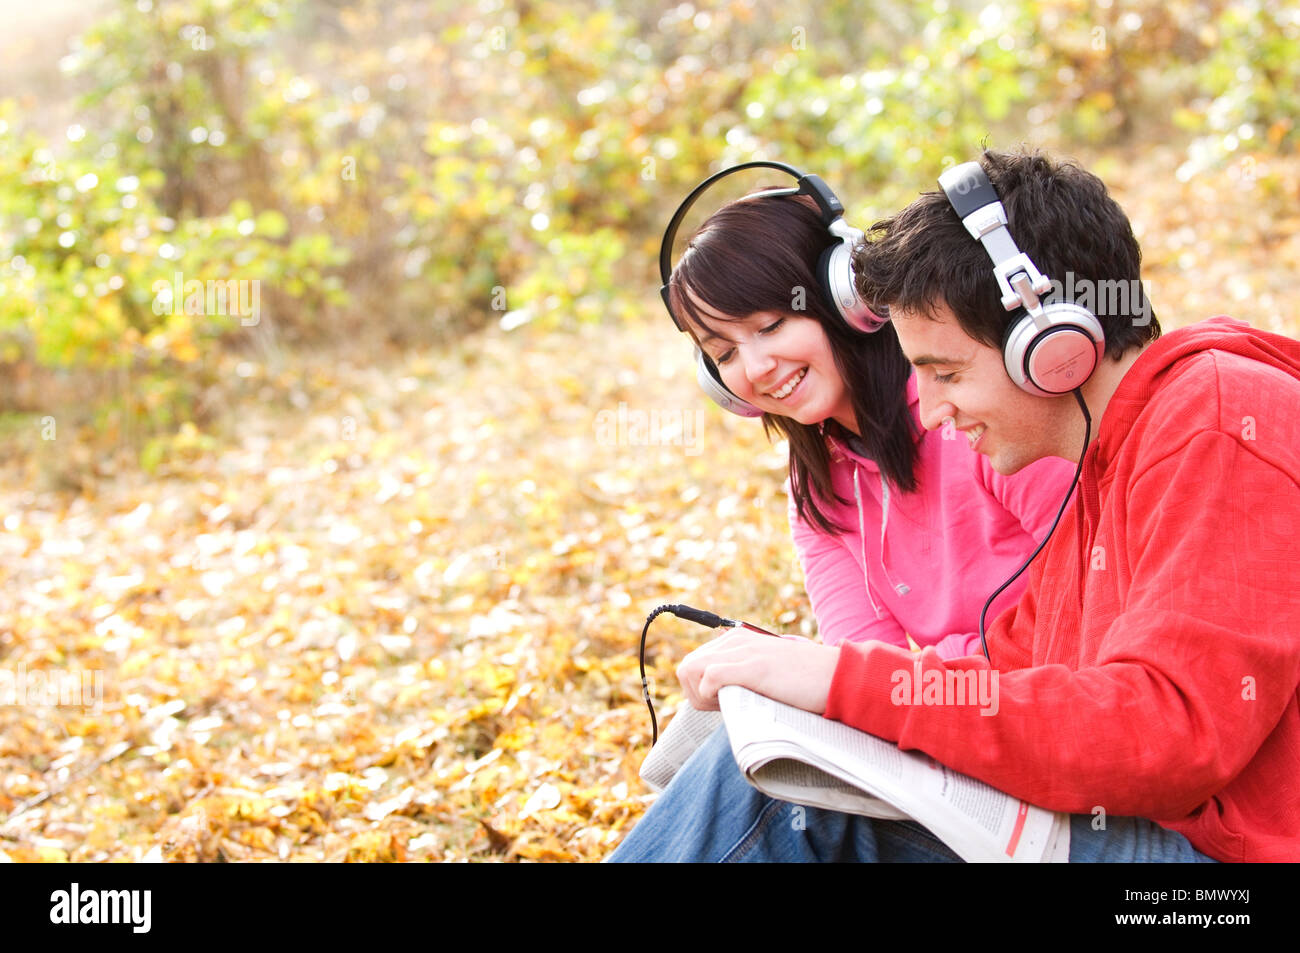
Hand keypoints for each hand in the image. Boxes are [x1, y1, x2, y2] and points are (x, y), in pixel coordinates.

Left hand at [676, 629, 840, 713]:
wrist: (836, 677)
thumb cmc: (805, 682)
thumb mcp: (765, 672)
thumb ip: (740, 675)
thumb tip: (717, 696)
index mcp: (737, 640)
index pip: (694, 664)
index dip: (700, 689)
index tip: (721, 703)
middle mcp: (735, 641)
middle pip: (686, 668)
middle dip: (695, 694)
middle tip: (722, 707)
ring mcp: (742, 652)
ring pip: (690, 671)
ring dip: (700, 696)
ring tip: (726, 707)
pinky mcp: (752, 667)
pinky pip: (708, 677)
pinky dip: (711, 696)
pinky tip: (731, 704)